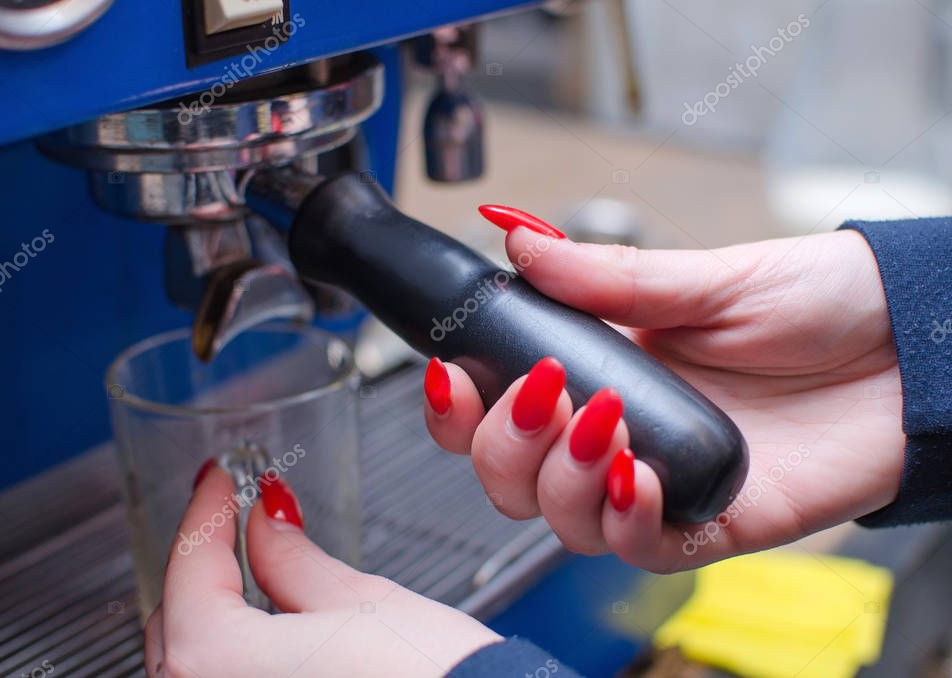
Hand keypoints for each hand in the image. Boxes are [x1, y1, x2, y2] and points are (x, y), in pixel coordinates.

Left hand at [145, 469, 499, 676]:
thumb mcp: (361, 602)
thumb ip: (292, 557)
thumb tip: (266, 519)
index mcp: (216, 665)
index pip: (189, 568)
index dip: (206, 510)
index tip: (219, 479)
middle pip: (176, 622)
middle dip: (202, 563)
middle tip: (231, 516)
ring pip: (190, 666)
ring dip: (213, 613)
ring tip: (247, 568)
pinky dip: (230, 659)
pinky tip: (264, 631)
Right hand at [425, 226, 903, 572]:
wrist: (913, 345)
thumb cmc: (820, 303)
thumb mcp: (708, 276)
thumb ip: (608, 274)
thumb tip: (520, 242)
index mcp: (603, 369)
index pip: (500, 406)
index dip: (459, 406)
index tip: (456, 374)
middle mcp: (617, 433)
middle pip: (511, 474)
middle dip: (501, 443)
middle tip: (543, 391)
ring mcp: (659, 482)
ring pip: (560, 518)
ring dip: (557, 478)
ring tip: (598, 423)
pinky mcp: (712, 524)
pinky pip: (639, 548)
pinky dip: (620, 520)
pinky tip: (633, 476)